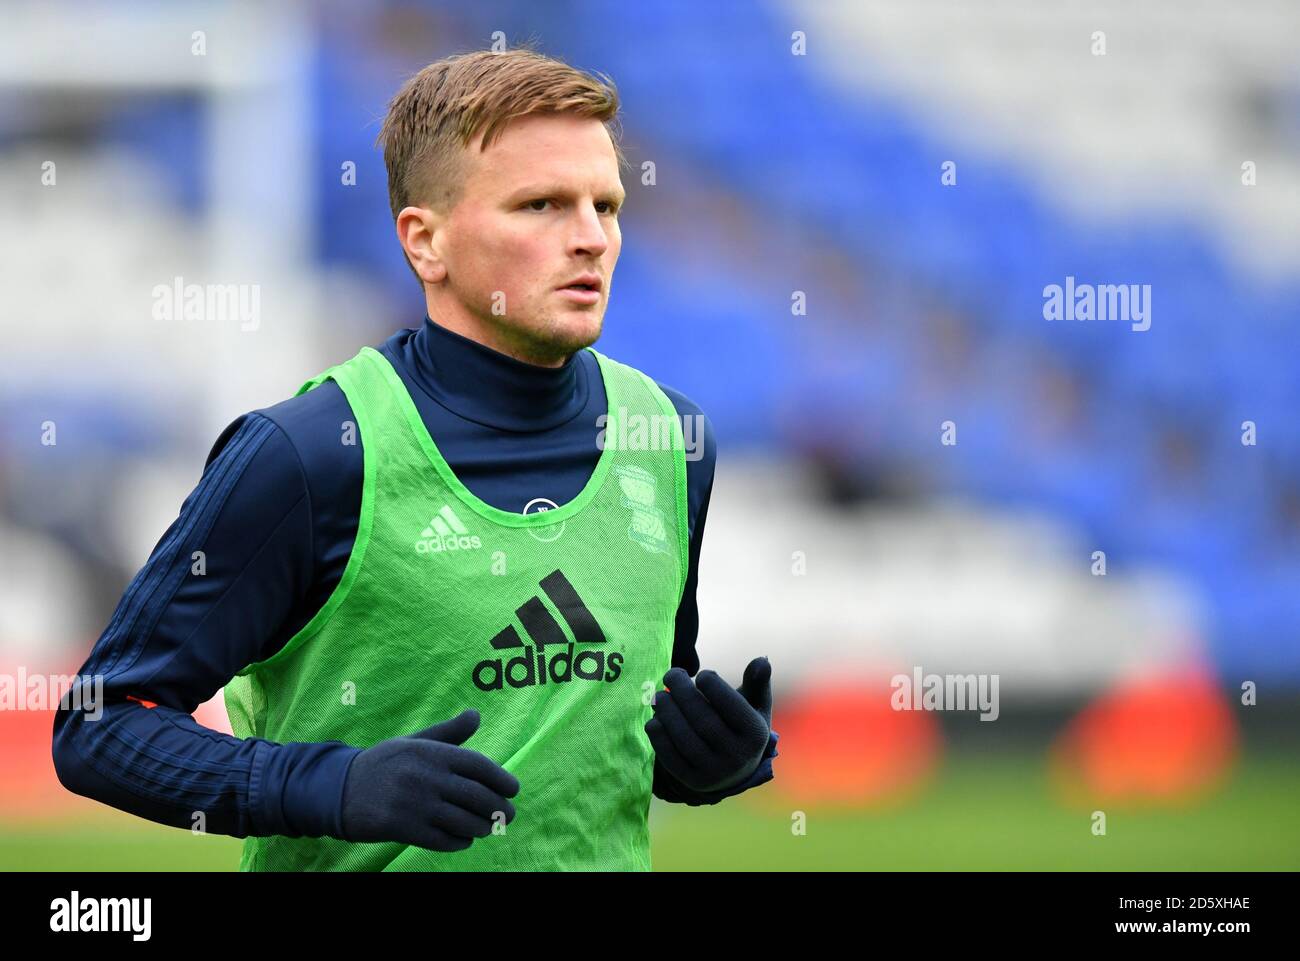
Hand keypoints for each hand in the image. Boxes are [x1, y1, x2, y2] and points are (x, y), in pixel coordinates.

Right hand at [340, 709, 519, 851]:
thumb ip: (449, 733)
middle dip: (499, 808)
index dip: (501, 779)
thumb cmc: (385, 763)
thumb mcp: (415, 742)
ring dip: (482, 828)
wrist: (340, 788)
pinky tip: (464, 839)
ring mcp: (414, 804)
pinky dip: (459, 842)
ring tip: (488, 827)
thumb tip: (476, 714)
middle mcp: (426, 776)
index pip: (478, 766)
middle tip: (509, 815)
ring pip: (463, 821)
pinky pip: (443, 840)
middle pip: (476, 796)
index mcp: (432, 752)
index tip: (513, 790)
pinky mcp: (402, 828)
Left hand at [645, 656, 772, 793]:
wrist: (734, 769)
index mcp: (755, 735)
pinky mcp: (693, 782)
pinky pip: (670, 758)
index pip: (732, 706)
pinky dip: (659, 736)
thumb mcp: (754, 705)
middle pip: (704, 721)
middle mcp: (737, 758)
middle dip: (683, 693)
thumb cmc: (740, 724)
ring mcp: (714, 773)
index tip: (701, 673)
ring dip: (667, 712)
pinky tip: (655, 719)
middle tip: (672, 675)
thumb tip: (761, 660)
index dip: (713, 685)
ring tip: (660, 695)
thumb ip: (757, 682)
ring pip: (685, 739)